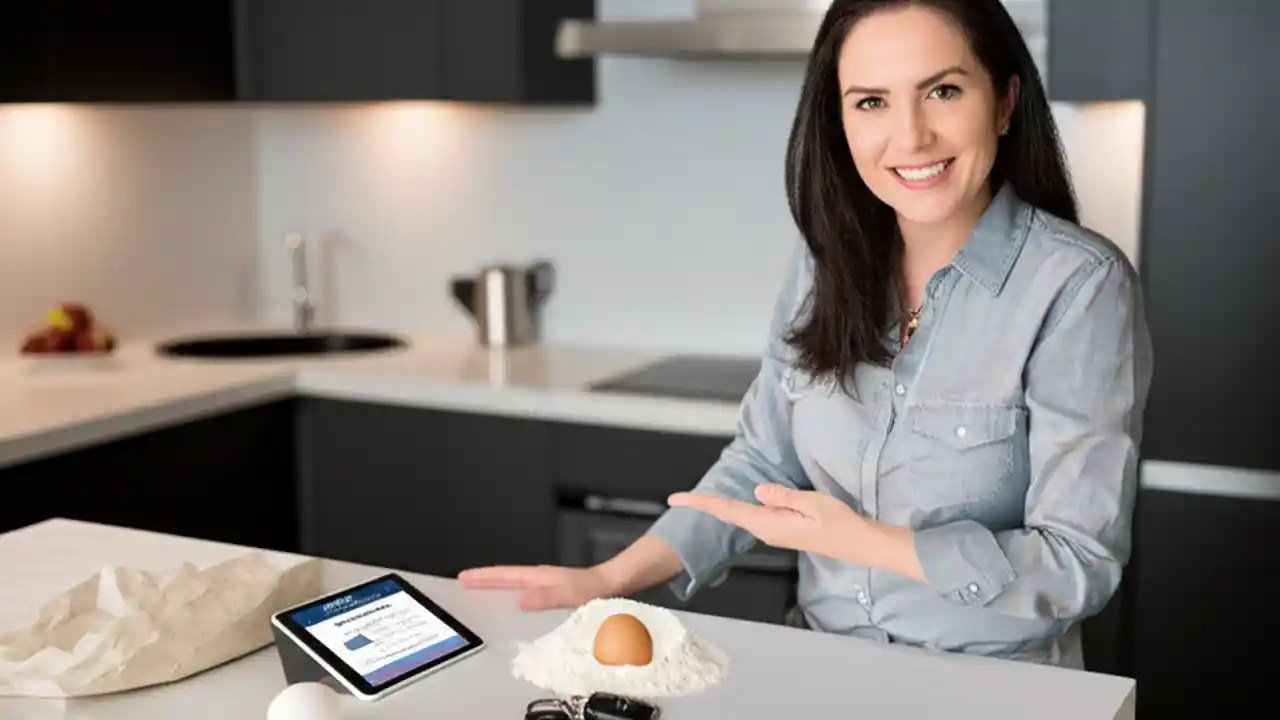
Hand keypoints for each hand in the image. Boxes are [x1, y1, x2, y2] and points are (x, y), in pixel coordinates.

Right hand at [456, 564, 614, 610]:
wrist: (612, 584)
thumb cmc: (593, 588)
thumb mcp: (569, 594)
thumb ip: (546, 597)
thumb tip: (521, 601)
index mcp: (539, 576)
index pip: (504, 575)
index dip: (483, 576)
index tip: (464, 577)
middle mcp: (540, 578)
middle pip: (504, 577)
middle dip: (483, 579)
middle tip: (462, 581)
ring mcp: (545, 584)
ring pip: (512, 584)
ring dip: (495, 586)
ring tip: (479, 592)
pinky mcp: (552, 592)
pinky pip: (523, 591)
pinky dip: (510, 594)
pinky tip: (511, 605)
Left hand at [668, 483, 926, 581]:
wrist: (858, 543)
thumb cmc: (838, 522)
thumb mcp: (811, 503)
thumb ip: (782, 496)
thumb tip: (757, 491)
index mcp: (769, 524)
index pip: (727, 510)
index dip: (700, 504)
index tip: (675, 499)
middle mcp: (766, 530)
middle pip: (729, 514)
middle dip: (703, 506)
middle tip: (676, 498)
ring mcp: (774, 532)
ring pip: (742, 515)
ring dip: (720, 507)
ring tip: (696, 499)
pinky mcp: (782, 530)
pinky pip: (755, 516)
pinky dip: (738, 508)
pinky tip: (735, 502)